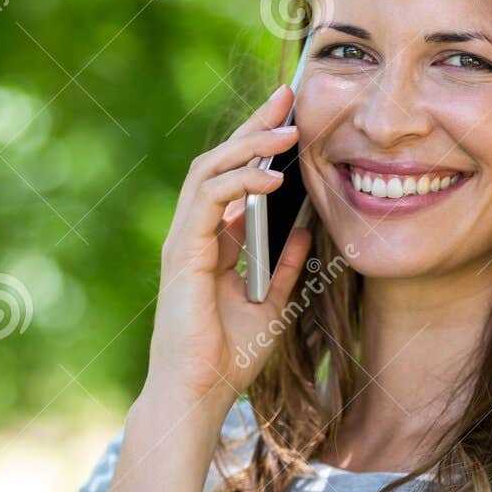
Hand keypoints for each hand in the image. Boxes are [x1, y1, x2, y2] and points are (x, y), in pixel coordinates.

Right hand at [142, 84, 312, 416]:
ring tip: (287, 130)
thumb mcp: (272, 304)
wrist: (199, 395)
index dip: (260, 144)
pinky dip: (239, 185)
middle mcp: (195, 235)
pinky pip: (208, 203)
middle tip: (288, 95)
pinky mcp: (183, 256)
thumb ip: (284, 265)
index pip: (235, 178)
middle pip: (220, 162)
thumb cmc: (228, 358)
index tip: (292, 115)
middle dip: (254, 126)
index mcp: (214, 243)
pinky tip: (271, 177)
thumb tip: (307, 228)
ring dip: (249, 146)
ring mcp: (185, 242)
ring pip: (210, 172)